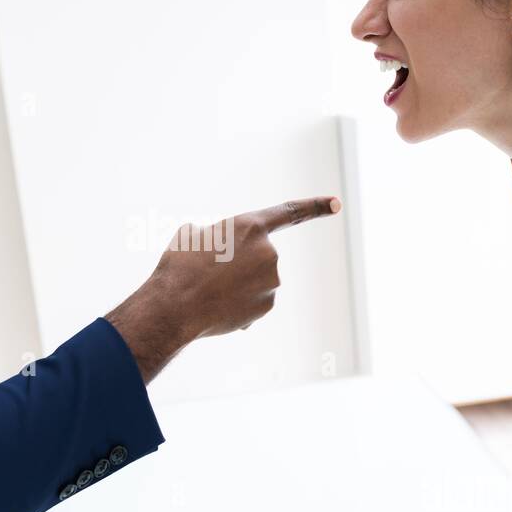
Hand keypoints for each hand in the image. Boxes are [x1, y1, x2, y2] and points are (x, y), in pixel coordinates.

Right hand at [106, 196, 340, 381]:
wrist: (174, 306)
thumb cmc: (177, 266)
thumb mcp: (191, 235)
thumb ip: (215, 234)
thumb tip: (217, 247)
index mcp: (250, 226)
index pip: (289, 212)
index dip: (315, 206)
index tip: (338, 203)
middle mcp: (268, 251)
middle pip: (259, 256)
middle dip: (239, 265)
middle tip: (210, 273)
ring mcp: (271, 280)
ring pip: (256, 281)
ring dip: (237, 286)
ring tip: (210, 291)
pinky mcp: (267, 305)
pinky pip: (255, 302)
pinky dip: (239, 305)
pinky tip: (219, 307)